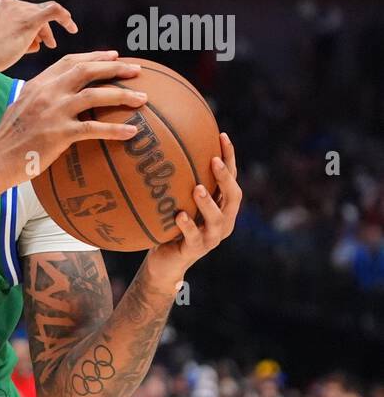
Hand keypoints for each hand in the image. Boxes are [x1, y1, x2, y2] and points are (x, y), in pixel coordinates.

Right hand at [0, 0, 77, 71]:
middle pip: (30, 11)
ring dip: (46, 32)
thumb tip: (35, 41)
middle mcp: (6, 1)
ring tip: (51, 45)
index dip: (23, 24)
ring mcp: (19, 8)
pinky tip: (72, 28)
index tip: (27, 40)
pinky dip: (65, 17)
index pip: (16, 10)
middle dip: (38, 29)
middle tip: (46, 44)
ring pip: (40, 15)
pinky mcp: (30, 18)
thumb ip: (8, 32)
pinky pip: (54, 11)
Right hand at [0, 51, 144, 188]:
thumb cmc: (6, 142)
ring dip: (123, 95)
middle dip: (114, 68)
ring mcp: (52, 112)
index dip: (94, 57)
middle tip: (137, 70)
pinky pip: (94, 129)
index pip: (68, 63)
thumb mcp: (18, 111)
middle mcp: (46, 93)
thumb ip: (37, 101)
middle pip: (85, 71)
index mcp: (36, 86)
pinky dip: (116, 130)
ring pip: (95, 95)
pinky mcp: (58, 134)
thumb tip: (55, 104)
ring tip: (143, 98)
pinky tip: (132, 132)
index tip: (113, 56)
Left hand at [143, 133, 240, 287]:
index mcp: (223, 206)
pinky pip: (193, 238)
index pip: (231, 178)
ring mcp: (211, 237)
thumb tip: (163, 143)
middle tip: (214, 161)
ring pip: (217, 219)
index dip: (229, 158)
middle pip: (233, 197)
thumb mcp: (177, 199)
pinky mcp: (195, 250)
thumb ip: (179, 180)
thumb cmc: (170, 224)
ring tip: (198, 189)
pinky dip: (188, 226)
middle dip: (225, 179)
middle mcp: (223, 220)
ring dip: (208, 203)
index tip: (221, 135)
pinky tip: (180, 216)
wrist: (164, 261)